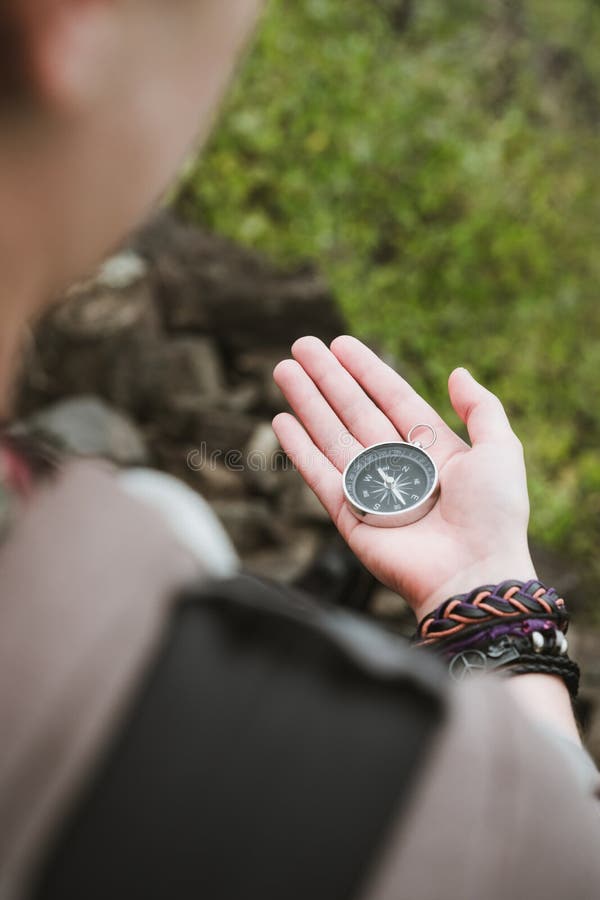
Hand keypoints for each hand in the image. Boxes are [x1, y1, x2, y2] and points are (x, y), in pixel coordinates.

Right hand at [273, 336, 536, 622]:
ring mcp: (370, 490)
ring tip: (284, 369)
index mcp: (432, 449)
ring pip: (331, 434)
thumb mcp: (501, 449)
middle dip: (327, 378)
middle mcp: (397, 465)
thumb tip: (457, 372)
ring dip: (307, 402)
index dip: (366, 370)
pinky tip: (282, 419)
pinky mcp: (348, 515)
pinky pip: (318, 473)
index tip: (340, 343)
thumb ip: (482, 408)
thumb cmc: (493, 515)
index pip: (392, 398)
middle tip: (301, 345)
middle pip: (354, 411)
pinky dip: (299, 448)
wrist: (472, 574)